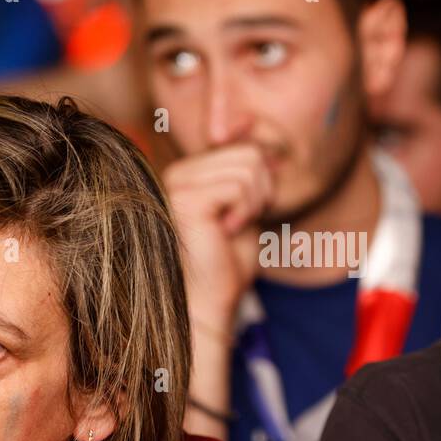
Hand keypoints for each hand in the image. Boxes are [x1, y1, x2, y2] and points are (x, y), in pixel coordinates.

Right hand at [163, 144, 272, 328]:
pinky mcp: (186, 199)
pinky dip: (245, 212)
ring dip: (254, 205)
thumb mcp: (245, 208)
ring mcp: (178, 183)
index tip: (247, 208)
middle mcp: (179, 172)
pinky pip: (238, 187)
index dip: (259, 178)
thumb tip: (260, 139)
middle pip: (249, 154)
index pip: (242, 148)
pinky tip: (226, 231)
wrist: (210, 301)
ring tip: (232, 228)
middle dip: (261, 192)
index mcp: (190, 172)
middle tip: (242, 222)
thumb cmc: (228, 262)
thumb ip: (248, 174)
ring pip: (248, 168)